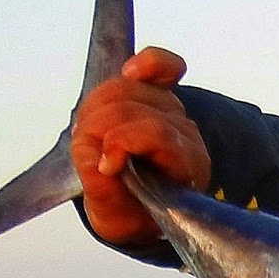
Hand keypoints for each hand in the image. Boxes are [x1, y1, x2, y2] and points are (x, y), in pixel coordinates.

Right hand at [69, 46, 211, 246]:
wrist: (141, 211)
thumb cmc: (129, 212)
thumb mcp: (113, 213)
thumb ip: (102, 184)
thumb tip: (97, 155)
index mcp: (185, 169)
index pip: (156, 133)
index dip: (121, 142)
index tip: (105, 168)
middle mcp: (186, 136)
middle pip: (131, 106)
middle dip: (100, 125)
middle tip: (92, 150)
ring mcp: (175, 114)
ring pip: (127, 88)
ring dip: (100, 106)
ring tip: (94, 132)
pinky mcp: (163, 96)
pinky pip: (163, 66)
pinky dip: (149, 64)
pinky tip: (132, 71)